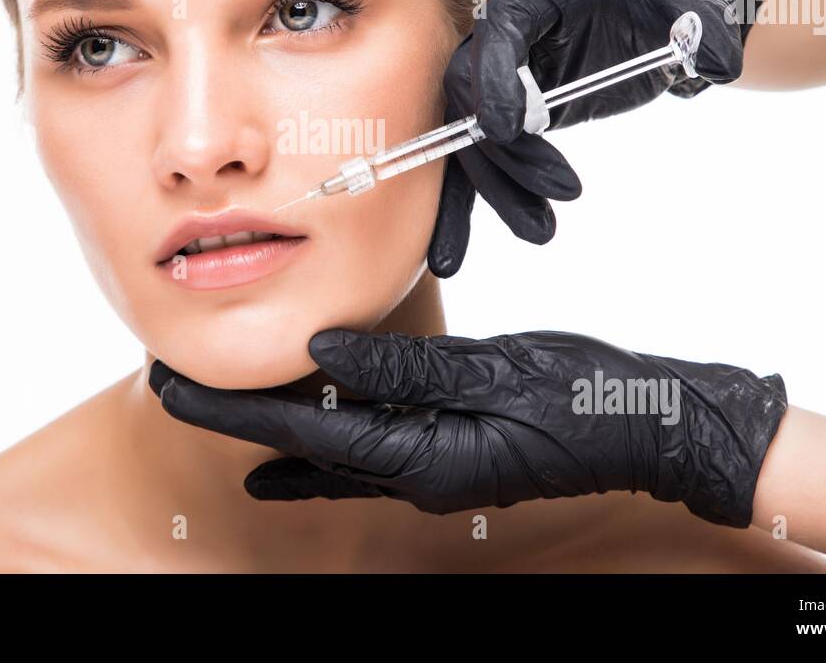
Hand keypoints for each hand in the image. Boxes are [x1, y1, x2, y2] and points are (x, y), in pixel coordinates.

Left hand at [148, 326, 786, 527]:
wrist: (653, 422)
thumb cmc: (588, 400)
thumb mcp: (496, 375)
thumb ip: (404, 369)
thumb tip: (320, 353)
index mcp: (423, 460)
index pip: (303, 435)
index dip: (232, 412)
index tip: (172, 389)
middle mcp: (417, 471)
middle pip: (305, 446)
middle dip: (237, 419)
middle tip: (173, 389)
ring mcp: (433, 460)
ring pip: (331, 448)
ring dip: (272, 427)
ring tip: (213, 405)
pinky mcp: (448, 439)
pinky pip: (369, 439)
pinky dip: (323, 436)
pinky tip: (298, 431)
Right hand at [428, 0, 763, 276]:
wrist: (673, 6)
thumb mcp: (701, 5)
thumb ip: (707, 32)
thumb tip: (713, 66)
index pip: (499, 30)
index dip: (493, 78)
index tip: (506, 130)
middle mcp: (513, 32)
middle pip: (472, 92)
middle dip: (505, 150)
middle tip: (561, 190)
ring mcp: (509, 76)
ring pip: (474, 136)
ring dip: (498, 189)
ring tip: (542, 232)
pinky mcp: (520, 113)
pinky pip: (489, 158)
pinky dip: (486, 199)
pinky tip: (484, 246)